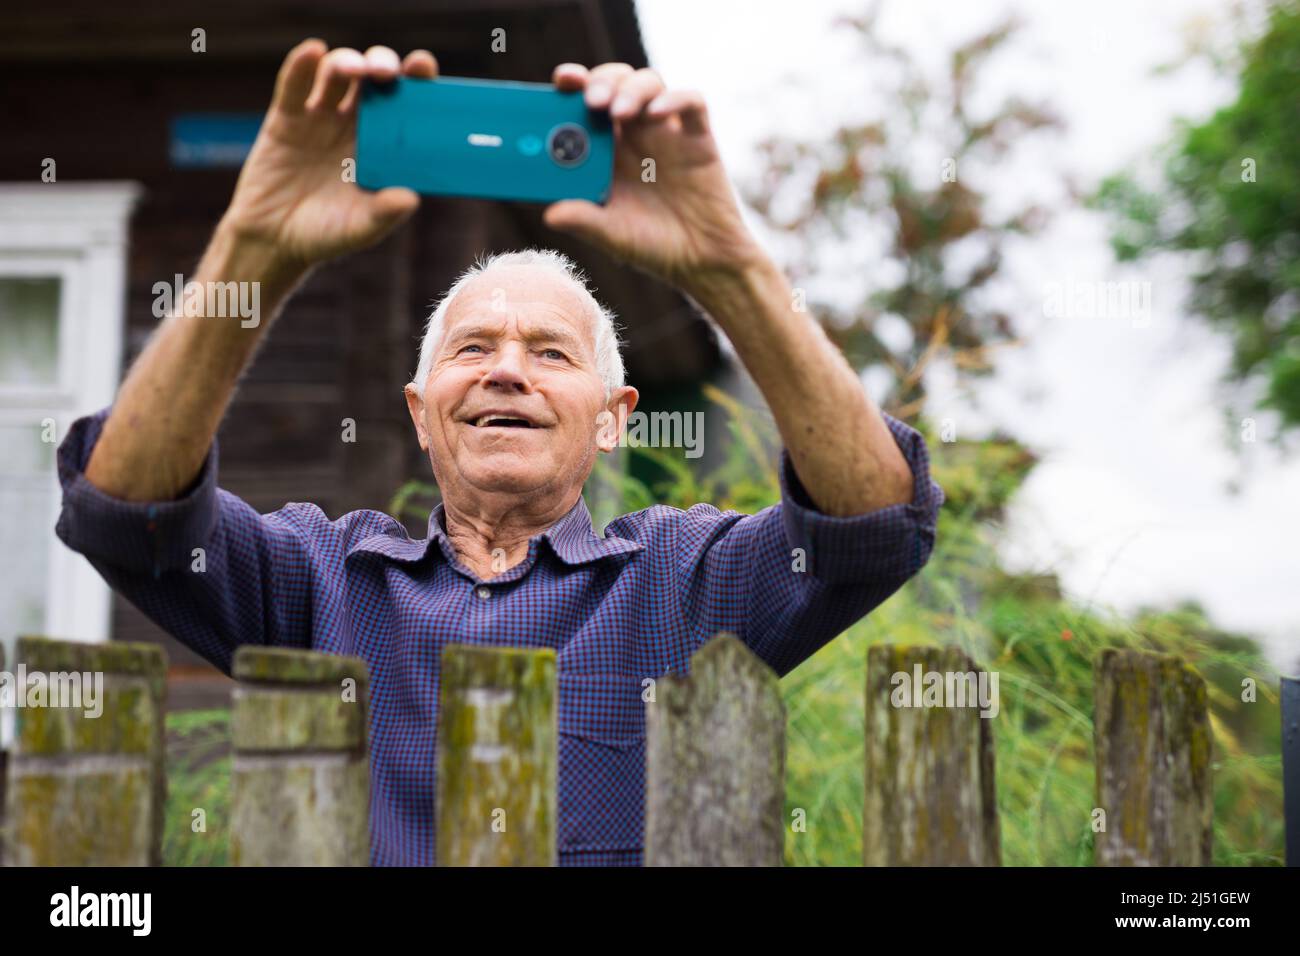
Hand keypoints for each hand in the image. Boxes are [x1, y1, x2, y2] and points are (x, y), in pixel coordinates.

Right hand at [220, 40, 436, 269]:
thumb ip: (385, 214)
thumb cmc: (327, 234)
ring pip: (336, 74)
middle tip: (389, 72)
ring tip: (354, 69)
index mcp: (382, 145)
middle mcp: (354, 124)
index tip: (423, 66)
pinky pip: (294, 85)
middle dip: (383, 65)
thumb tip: (411, 199)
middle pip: (373, 79)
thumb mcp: (361, 229)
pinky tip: (313, 51)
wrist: (274, 240)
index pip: (405, 104)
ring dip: (347, 63)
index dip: (416, 81)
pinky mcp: (286, 119)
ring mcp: (320, 118)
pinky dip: (302, 65)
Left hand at [545, 63, 764, 290]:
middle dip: (601, 81)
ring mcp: (667, 133)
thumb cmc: (652, 246)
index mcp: (607, 149)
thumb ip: (583, 220)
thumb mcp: (610, 235)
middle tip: (592, 101)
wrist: (701, 261)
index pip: (585, 101)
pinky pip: (692, 103)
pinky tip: (657, 114)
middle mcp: (635, 134)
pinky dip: (674, 99)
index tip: (561, 81)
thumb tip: (549, 214)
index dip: (574, 84)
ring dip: (632, 88)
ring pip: (650, 83)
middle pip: (616, 82)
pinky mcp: (699, 139)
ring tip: (619, 111)